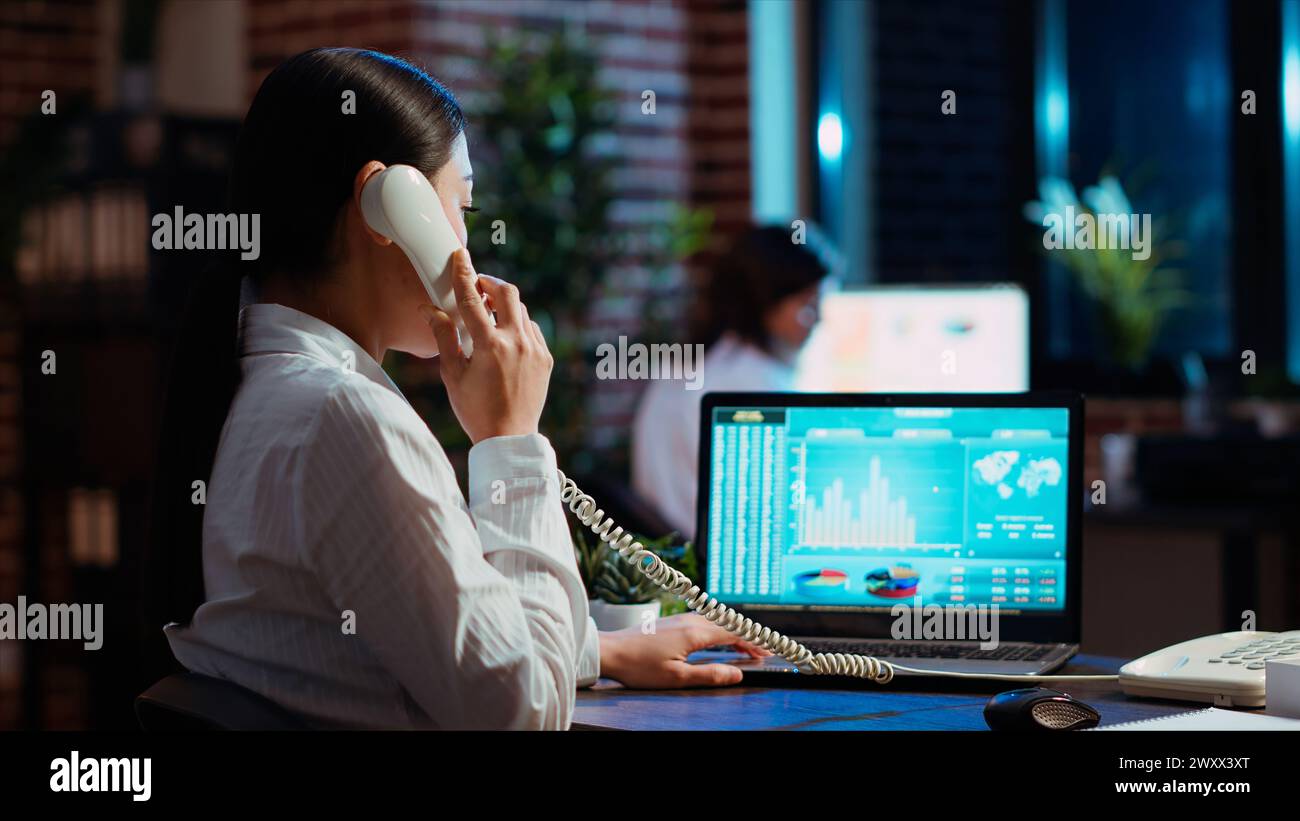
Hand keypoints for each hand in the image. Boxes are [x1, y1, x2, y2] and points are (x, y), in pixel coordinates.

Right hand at [421, 249, 552, 443]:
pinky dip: (518, 326)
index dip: (464, 275)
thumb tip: (429, 309)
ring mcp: (535, 350)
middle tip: (477, 287)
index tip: (459, 256)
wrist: (508, 438)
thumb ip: (443, 337)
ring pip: (522, 311)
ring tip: (489, 316)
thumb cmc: (475, 410)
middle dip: (491, 283)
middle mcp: (517, 342)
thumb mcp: (452, 374)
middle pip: (508, 293)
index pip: (473, 300)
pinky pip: (533, 329)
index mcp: (490, 346)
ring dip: (505, 307)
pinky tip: (505, 338)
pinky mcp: (546, 359)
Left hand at [597, 613, 771, 688]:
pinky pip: (704, 621)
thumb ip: (710, 675)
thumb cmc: (640, 666)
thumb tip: (737, 673)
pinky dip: (718, 630)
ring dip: (732, 633)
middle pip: (727, 626)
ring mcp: (680, 619)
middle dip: (747, 637)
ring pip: (715, 622)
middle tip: (762, 652)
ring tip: (744, 646)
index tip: (769, 650)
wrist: (610, 650)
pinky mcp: (671, 621)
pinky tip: (715, 639)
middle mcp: (690, 621)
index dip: (754, 642)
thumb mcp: (677, 678)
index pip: (734, 634)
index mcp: (695, 634)